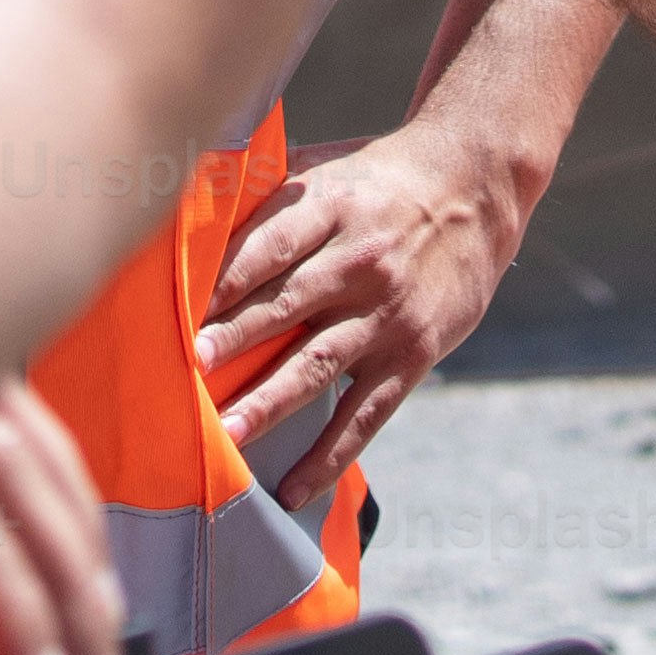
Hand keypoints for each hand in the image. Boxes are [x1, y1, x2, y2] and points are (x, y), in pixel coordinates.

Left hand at [193, 117, 534, 513]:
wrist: (475, 187)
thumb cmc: (377, 179)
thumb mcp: (326, 166)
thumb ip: (266, 193)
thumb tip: (188, 216)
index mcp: (332, 207)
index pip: (270, 245)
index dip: (224, 278)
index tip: (179, 307)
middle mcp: (360, 261)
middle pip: (287, 304)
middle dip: (235, 339)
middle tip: (188, 367)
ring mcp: (388, 313)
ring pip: (319, 364)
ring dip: (270, 401)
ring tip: (225, 433)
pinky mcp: (413, 354)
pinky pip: (366, 415)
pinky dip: (330, 455)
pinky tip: (294, 488)